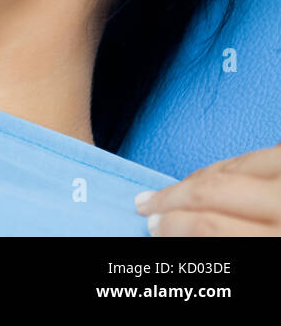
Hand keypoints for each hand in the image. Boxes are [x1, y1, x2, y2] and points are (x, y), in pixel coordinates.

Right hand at [135, 143, 280, 234]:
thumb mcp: (265, 262)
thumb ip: (223, 243)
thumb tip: (177, 232)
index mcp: (276, 236)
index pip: (206, 224)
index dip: (172, 225)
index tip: (154, 226)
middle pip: (212, 188)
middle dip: (172, 196)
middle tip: (147, 203)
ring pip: (232, 163)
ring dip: (198, 176)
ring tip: (177, 188)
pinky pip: (259, 153)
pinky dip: (234, 164)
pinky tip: (218, 172)